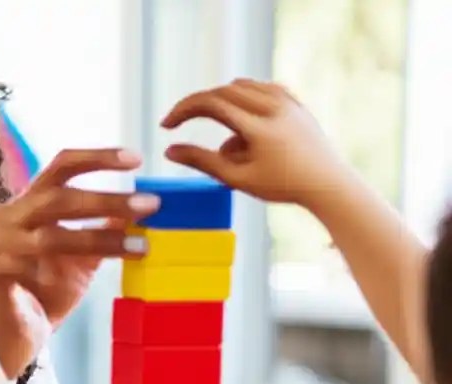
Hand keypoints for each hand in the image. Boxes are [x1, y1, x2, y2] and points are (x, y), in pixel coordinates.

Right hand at [0, 148, 158, 378]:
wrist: (17, 336)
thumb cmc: (46, 290)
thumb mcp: (82, 252)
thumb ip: (103, 224)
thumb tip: (141, 202)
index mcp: (20, 205)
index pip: (58, 169)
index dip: (96, 159)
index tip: (135, 159)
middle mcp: (0, 219)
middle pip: (57, 198)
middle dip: (107, 200)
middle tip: (150, 205)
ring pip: (55, 234)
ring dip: (102, 237)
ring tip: (140, 243)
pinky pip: (45, 265)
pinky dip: (85, 260)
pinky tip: (115, 260)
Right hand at [160, 79, 356, 210]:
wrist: (328, 184)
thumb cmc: (283, 186)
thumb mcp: (238, 178)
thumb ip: (202, 161)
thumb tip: (169, 150)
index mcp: (259, 126)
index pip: (211, 103)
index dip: (183, 110)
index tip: (167, 125)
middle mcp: (274, 107)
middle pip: (222, 92)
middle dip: (196, 106)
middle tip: (180, 124)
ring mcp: (287, 101)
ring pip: (241, 87)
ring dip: (219, 102)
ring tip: (221, 136)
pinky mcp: (294, 101)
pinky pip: (261, 88)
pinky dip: (242, 98)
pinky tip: (240, 119)